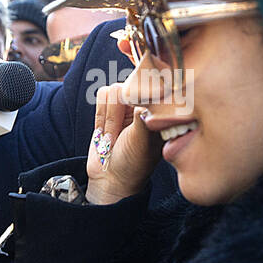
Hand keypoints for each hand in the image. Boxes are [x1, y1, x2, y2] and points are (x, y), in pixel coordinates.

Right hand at [84, 81, 162, 204]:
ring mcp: (128, 104)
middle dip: (118, 114)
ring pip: (111, 91)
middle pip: (126, 87)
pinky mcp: (111, 106)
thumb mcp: (143, 141)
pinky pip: (101, 95)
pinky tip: (107, 133)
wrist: (112, 177)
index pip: (152, 86)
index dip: (141, 97)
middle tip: (120, 137)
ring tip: (114, 137)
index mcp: (161, 110)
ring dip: (109, 118)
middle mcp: (146, 103)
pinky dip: (101, 116)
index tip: (135, 121)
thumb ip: (143, 118)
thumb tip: (143, 98)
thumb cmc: (134, 162)